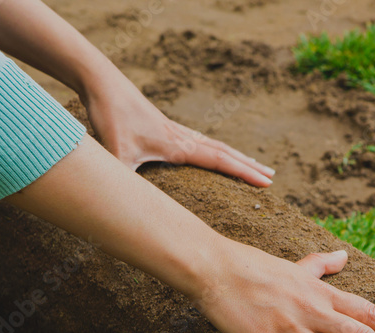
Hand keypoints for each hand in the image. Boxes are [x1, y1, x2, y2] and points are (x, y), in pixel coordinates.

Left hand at [81, 76, 275, 187]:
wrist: (102, 82)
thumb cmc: (110, 116)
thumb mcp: (115, 154)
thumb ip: (122, 181)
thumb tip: (123, 207)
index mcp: (178, 145)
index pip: (220, 160)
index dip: (245, 173)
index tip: (267, 183)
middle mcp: (182, 137)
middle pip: (225, 152)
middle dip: (249, 166)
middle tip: (272, 177)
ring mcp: (174, 130)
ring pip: (214, 145)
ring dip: (236, 156)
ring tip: (253, 165)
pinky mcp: (165, 127)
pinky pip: (199, 141)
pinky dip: (215, 149)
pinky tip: (213, 153)